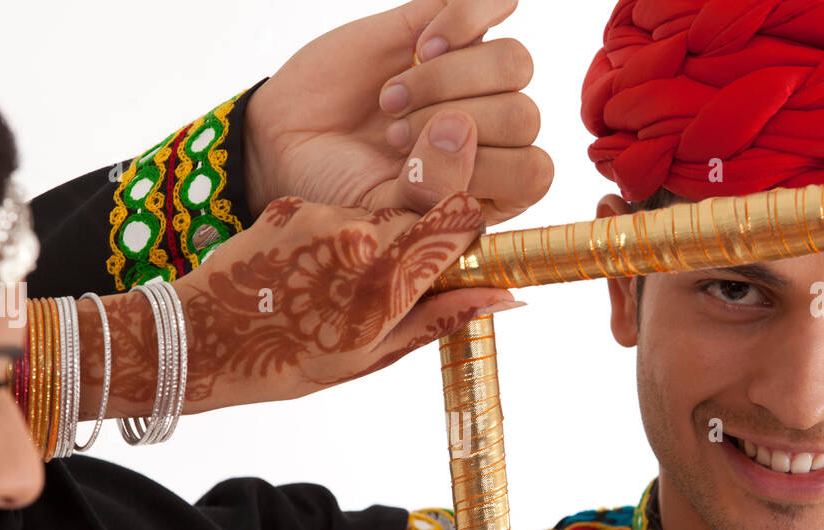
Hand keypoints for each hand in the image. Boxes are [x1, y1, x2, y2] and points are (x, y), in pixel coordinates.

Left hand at [131, 192, 516, 412]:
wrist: (198, 340)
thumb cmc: (285, 363)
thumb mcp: (371, 357)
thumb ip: (439, 318)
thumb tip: (507, 296)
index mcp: (385, 279)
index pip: (461, 218)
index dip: (467, 233)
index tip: (461, 256)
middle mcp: (359, 235)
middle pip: (421, 215)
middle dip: (418, 245)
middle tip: (387, 290)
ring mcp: (323, 215)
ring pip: (379, 217)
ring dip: (374, 247)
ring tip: (333, 291)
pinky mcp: (294, 204)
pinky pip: (339, 216)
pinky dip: (336, 242)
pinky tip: (307, 276)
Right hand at [243, 0, 551, 224]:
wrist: (288, 143)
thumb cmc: (340, 187)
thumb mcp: (384, 215)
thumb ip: (432, 193)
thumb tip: (459, 130)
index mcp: (493, 190)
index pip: (535, 172)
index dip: (484, 167)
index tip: (419, 168)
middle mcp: (494, 134)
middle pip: (526, 115)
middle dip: (452, 126)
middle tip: (392, 137)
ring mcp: (475, 78)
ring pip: (516, 63)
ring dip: (448, 81)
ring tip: (393, 100)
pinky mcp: (450, 27)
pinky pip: (496, 2)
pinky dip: (463, 21)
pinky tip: (420, 46)